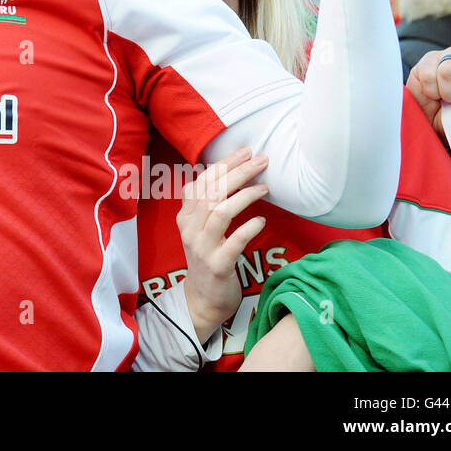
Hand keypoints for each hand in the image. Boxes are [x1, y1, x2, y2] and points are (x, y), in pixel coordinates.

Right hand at [178, 148, 268, 341]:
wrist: (204, 299)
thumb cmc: (209, 257)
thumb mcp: (201, 228)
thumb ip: (209, 204)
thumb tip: (231, 173)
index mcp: (185, 215)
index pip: (202, 181)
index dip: (223, 164)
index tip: (245, 151)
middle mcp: (190, 228)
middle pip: (212, 192)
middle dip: (238, 173)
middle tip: (261, 161)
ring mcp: (202, 247)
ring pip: (220, 212)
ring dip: (244, 196)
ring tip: (265, 187)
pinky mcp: (217, 265)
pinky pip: (234, 241)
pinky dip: (249, 228)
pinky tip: (261, 220)